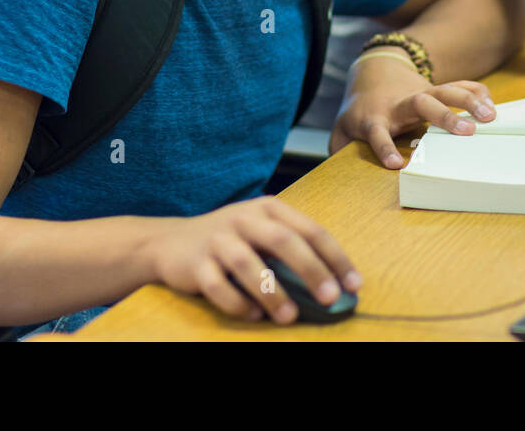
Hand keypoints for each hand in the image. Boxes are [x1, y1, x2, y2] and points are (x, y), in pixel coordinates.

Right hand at [148, 196, 359, 324]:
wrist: (170, 243)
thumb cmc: (231, 241)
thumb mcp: (262, 233)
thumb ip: (293, 249)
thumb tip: (333, 285)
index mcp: (269, 208)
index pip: (310, 230)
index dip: (335, 257)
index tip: (354, 285)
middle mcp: (244, 218)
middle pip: (282, 241)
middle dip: (310, 270)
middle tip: (329, 298)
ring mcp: (217, 239)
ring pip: (247, 263)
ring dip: (272, 291)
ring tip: (290, 316)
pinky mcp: (194, 264)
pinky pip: (217, 286)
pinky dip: (237, 302)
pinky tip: (253, 315)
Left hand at [330, 54, 495, 168]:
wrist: (374, 72)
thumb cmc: (360, 111)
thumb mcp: (341, 129)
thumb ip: (339, 149)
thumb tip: (338, 169)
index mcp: (375, 117)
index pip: (378, 133)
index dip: (385, 148)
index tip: (396, 165)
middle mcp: (400, 104)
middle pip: (422, 104)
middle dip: (445, 116)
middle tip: (468, 132)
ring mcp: (421, 92)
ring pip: (446, 90)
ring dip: (469, 101)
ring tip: (491, 116)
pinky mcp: (437, 88)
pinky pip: (460, 85)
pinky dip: (477, 93)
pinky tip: (493, 106)